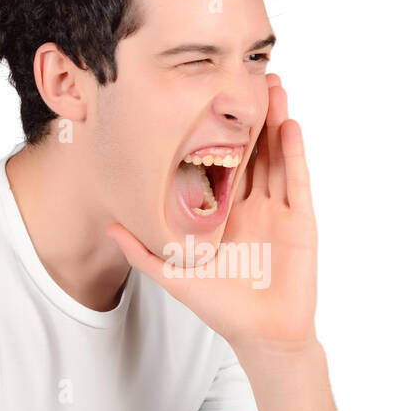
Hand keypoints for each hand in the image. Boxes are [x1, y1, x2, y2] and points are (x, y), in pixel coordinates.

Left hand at [106, 73, 317, 357]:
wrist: (263, 336)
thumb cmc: (221, 307)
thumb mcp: (174, 275)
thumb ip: (142, 251)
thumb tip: (109, 226)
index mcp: (220, 212)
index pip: (214, 162)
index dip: (210, 130)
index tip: (201, 97)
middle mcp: (249, 204)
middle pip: (249, 149)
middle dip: (247, 114)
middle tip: (241, 74)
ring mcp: (277, 209)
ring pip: (274, 156)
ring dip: (274, 121)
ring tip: (270, 86)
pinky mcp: (301, 220)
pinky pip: (297, 180)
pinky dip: (294, 152)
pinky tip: (289, 124)